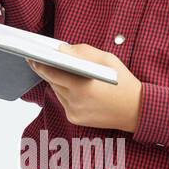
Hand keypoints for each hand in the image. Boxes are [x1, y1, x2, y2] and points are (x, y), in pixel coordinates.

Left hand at [27, 43, 142, 132]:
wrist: (137, 111)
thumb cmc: (123, 82)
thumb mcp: (107, 59)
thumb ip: (82, 52)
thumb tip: (61, 49)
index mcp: (82, 86)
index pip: (51, 73)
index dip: (39, 64)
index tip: (31, 56)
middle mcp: (75, 102)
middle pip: (52, 82)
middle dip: (46, 70)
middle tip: (37, 59)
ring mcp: (74, 112)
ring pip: (57, 91)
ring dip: (56, 81)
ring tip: (54, 69)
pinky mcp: (75, 119)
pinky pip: (64, 101)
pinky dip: (65, 92)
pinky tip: (70, 85)